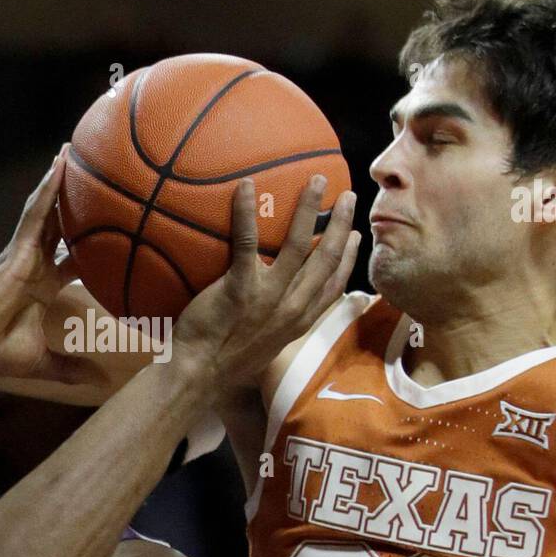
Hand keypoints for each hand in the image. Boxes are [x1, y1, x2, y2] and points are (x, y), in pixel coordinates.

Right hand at [0, 145, 104, 386]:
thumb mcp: (44, 362)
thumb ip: (70, 369)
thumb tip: (99, 383)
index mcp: (43, 284)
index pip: (76, 258)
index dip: (96, 244)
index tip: (120, 233)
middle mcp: (36, 263)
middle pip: (64, 226)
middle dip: (79, 204)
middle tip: (103, 178)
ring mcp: (26, 253)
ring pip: (49, 211)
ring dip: (62, 182)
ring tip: (78, 152)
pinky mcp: (17, 248)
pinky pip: (36, 212)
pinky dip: (49, 188)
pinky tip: (62, 163)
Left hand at [171, 175, 359, 392]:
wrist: (199, 375)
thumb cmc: (226, 362)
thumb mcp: (266, 347)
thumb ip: (277, 322)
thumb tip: (275, 305)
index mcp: (300, 321)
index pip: (335, 285)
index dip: (349, 258)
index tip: (356, 235)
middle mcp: (292, 307)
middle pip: (326, 258)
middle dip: (340, 224)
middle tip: (346, 195)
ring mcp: (268, 297)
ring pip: (297, 244)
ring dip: (309, 208)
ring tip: (318, 181)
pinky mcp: (240, 288)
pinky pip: (247, 242)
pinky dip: (247, 212)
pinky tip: (247, 187)